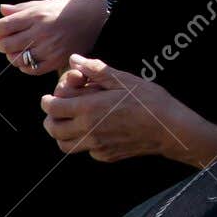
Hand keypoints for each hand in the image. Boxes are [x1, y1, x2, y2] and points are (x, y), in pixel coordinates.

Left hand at [0, 0, 107, 76]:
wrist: (98, 19)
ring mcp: (48, 48)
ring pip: (16, 59)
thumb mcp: (46, 3)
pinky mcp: (56, 61)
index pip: (4, 26)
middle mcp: (41, 32)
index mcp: (37, 15)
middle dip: (0, 43)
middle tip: (3, 41)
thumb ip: (22, 9)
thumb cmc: (69, 9)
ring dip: (11, 55)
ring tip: (17, 49)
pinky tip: (27, 59)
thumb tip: (1, 10)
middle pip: (5, 45)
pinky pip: (30, 69)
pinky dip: (24, 66)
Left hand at [42, 55, 184, 161]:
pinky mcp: (105, 156)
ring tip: (68, 123)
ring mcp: (95, 146)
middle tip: (55, 111)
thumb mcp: (123, 79)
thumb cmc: (149, 100)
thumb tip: (74, 60)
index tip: (47, 98)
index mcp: (89, 109)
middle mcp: (88, 130)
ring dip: (61, 134)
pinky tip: (93, 131)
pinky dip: (82, 142)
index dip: (46, 102)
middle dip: (50, 119)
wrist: (170, 128)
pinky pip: (85, 151)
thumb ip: (95, 70)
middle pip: (53, 129)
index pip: (53, 108)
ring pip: (64, 145)